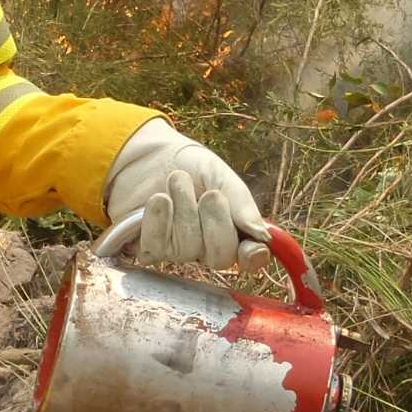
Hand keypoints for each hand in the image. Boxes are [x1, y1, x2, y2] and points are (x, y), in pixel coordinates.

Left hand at [104, 119, 269, 273]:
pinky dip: (158, 217)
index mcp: (233, 230)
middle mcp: (207, 248)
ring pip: (188, 248)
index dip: (253, 256)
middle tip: (209, 194)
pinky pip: (156, 247)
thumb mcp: (220, 175)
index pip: (250, 258)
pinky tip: (159, 198)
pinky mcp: (148, 250)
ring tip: (177, 181)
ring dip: (184, 207)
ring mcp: (177, 252)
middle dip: (216, 221)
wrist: (150, 153)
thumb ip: (241, 203)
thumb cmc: (190, 166)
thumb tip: (263, 236)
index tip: (252, 246)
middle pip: (221, 258)